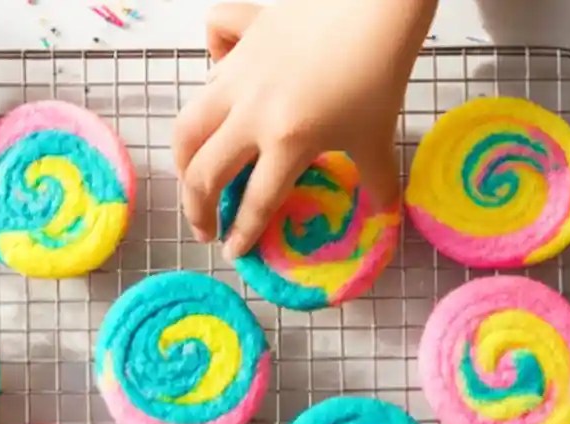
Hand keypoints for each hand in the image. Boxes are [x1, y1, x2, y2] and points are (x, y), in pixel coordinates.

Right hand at [174, 0, 435, 258]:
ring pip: (188, 122)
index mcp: (286, 141)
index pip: (255, 202)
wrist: (375, 3)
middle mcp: (250, 113)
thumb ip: (378, 179)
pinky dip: (213, 51)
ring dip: (184, 154)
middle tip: (204, 226)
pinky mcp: (241, 34)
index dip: (241, 234)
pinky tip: (225, 68)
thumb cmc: (379, 70)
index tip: (232, 252)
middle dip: (196, 208)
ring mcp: (238, 74)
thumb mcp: (378, 133)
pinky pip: (213, 39)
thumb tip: (386, 216)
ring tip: (191, 170)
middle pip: (203, 172)